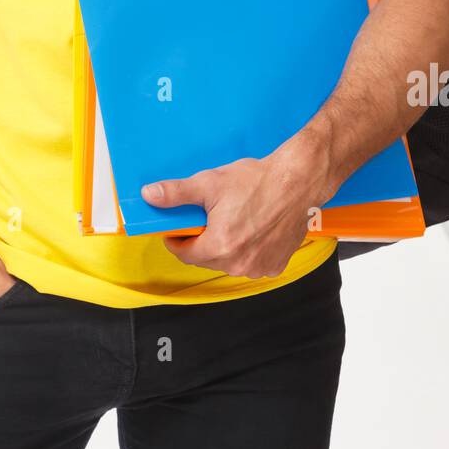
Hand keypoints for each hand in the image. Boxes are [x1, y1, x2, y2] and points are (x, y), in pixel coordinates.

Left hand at [141, 138, 331, 278]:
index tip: (178, 229)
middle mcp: (239, 263)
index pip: (184, 254)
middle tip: (208, 217)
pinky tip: (252, 230)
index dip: (177, 239)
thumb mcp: (210, 183)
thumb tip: (150, 194)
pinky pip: (251, 263)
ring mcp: (259, 267)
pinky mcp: (276, 265)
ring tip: (233, 220)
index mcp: (219, 246)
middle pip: (205, 259)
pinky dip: (247, 251)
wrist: (298, 181)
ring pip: (228, 262)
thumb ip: (176, 193)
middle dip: (201, 241)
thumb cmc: (257, 181)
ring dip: (224, 247)